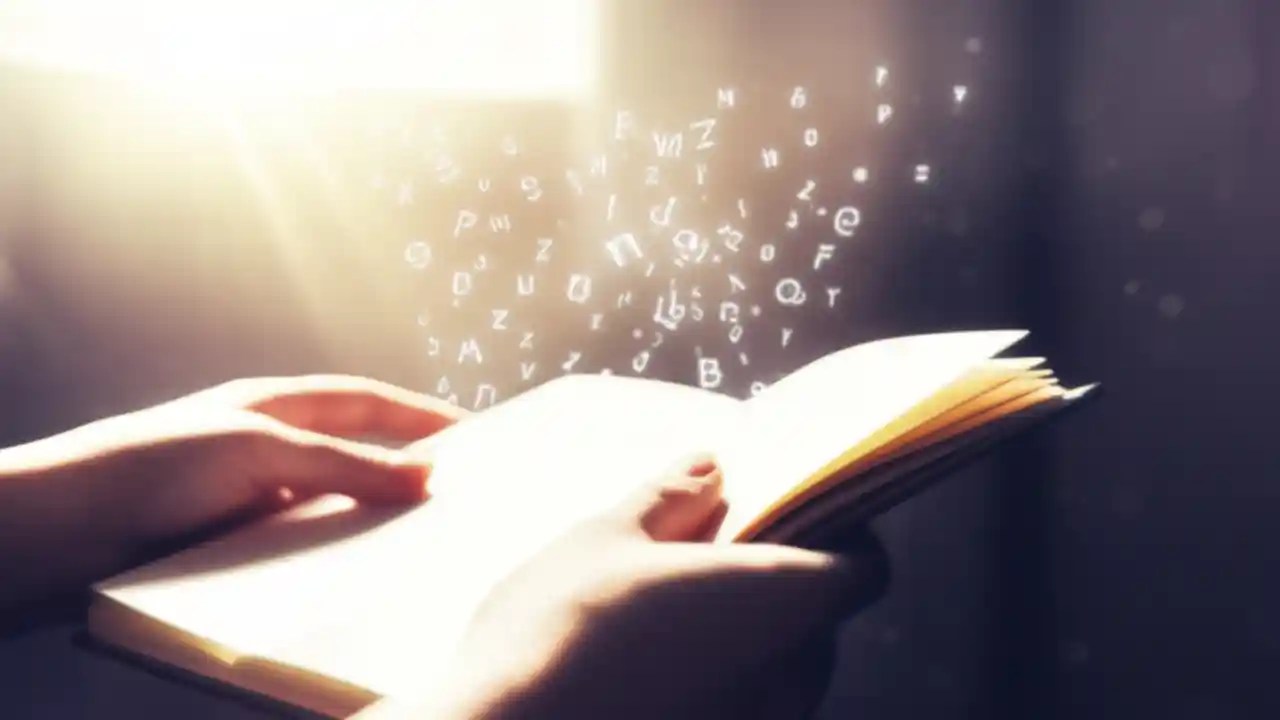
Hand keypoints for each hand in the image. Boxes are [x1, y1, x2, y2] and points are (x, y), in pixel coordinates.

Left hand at [0, 375, 464, 611]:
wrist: (69, 523)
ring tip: (421, 545)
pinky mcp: (241, 543)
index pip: (367, 403)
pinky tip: (358, 578)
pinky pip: (305, 551)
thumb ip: (345, 465)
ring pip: (335, 510)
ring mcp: (257, 497)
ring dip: (373, 524)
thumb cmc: (157, 462)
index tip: (474, 432)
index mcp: (278, 407)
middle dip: (407, 474)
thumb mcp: (262, 450)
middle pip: (356, 457)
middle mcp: (273, 449)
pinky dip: (336, 560)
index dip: (420, 415)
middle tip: (460, 496)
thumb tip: (426, 475)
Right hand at [363, 456, 887, 719]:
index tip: (788, 508)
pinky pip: (738, 709)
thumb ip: (670, 500)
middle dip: (775, 581)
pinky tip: (647, 664)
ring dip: (742, 634)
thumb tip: (712, 465)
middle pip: (815, 619)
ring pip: (776, 672)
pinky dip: (713, 680)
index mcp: (775, 603)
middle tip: (709, 547)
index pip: (863, 569)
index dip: (839, 532)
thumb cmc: (556, 633)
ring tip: (667, 606)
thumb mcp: (605, 539)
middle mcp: (784, 678)